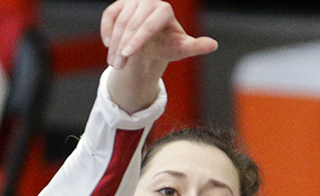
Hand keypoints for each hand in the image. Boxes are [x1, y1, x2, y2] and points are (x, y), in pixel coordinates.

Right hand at [100, 0, 216, 70]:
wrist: (152, 42)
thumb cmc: (168, 45)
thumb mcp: (181, 48)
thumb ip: (196, 46)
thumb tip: (213, 44)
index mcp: (165, 10)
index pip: (149, 24)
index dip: (137, 40)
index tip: (128, 54)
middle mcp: (148, 1)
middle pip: (132, 23)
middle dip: (123, 46)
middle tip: (117, 65)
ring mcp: (132, 1)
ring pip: (119, 21)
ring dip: (113, 44)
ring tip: (114, 63)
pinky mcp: (119, 4)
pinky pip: (109, 16)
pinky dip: (106, 30)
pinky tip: (108, 45)